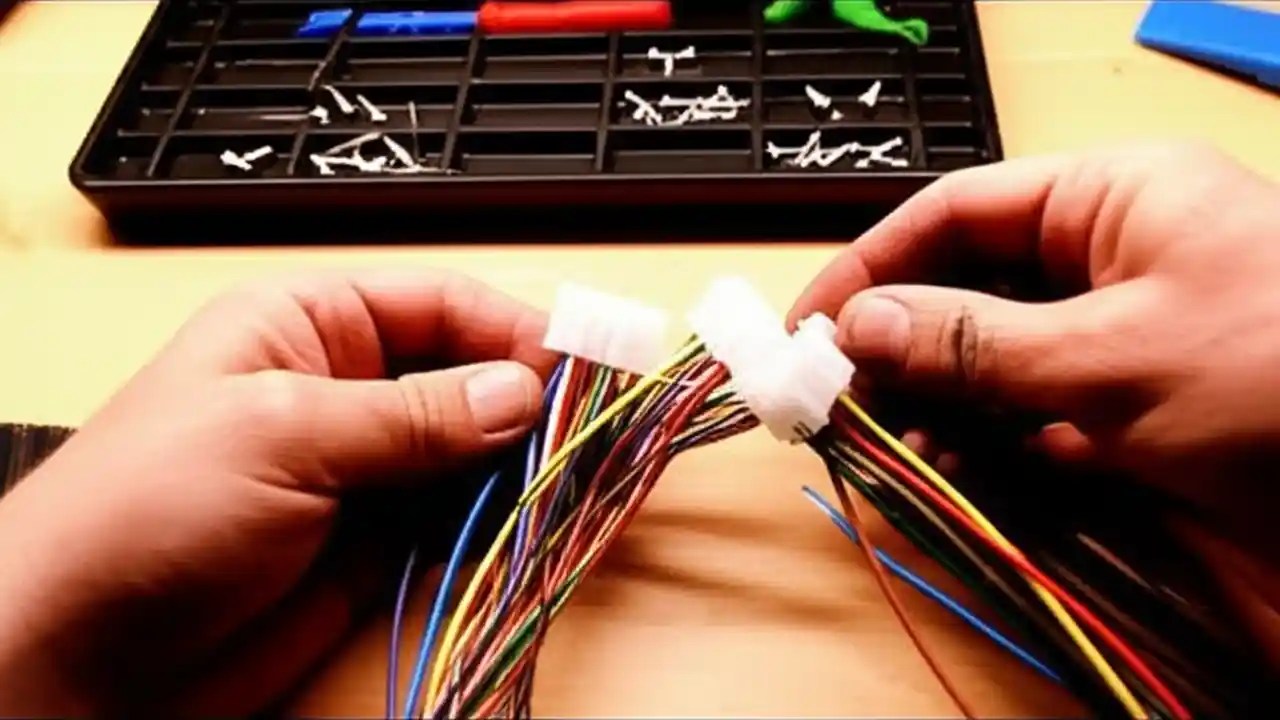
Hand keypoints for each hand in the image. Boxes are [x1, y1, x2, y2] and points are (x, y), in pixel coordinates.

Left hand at [0, 270, 554, 714]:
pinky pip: (459, 520)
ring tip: (601, 472)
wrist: (79, 654)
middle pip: (467, 375)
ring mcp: (364, 470)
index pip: (439, 304)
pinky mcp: (375, 546)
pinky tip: (552, 519)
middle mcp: (344, 388)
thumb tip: (521, 392)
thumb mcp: (281, 431)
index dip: (518, 328)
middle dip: (537, 396)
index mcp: (308, 324)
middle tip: (610, 423)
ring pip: (473, 452)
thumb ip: (410, 414)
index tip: (589, 360)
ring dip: (532, 462)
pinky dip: (507, 520)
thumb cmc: (144, 508)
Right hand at [789, 142, 1279, 662]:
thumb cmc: (1279, 383)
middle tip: (841, 398)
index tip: (811, 323)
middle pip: (970, 282)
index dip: (874, 262)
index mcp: (1112, 199)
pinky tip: (958, 467)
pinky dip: (993, 438)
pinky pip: (1038, 407)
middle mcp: (1110, 257)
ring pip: (996, 352)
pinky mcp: (1138, 403)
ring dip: (940, 398)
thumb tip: (859, 325)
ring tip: (896, 442)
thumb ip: (974, 342)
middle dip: (903, 341)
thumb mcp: (1113, 358)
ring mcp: (1124, 333)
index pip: (960, 209)